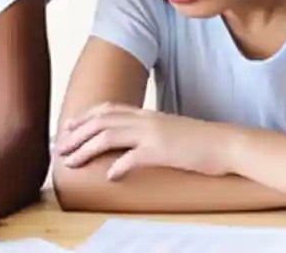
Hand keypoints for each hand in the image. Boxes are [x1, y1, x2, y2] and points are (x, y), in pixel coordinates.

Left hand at [55, 102, 226, 179]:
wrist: (227, 143)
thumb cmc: (199, 141)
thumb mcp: (169, 132)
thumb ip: (148, 133)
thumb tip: (131, 146)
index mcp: (147, 114)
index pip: (107, 109)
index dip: (84, 118)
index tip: (68, 128)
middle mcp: (145, 120)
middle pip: (101, 121)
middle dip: (76, 134)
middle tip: (59, 147)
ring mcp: (152, 134)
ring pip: (108, 136)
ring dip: (86, 149)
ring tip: (71, 161)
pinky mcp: (161, 151)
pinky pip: (132, 158)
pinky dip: (117, 166)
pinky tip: (108, 176)